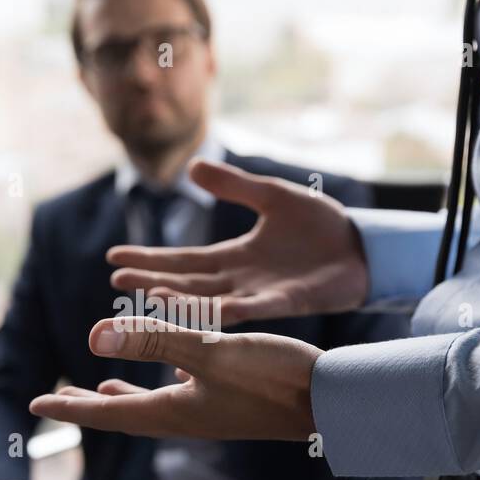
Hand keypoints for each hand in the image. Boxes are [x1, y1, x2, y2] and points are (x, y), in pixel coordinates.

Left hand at [28, 317, 321, 439]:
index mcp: (175, 411)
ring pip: (151, 405)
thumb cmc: (276, 376)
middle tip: (54, 404)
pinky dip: (160, 385)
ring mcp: (211, 412)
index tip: (34, 406)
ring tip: (99, 392)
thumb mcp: (210, 350)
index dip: (70, 408)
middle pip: (123, 415)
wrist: (333, 400)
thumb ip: (153, 339)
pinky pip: (181, 395)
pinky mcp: (231, 402)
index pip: (108, 414)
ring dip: (121, 399)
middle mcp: (187, 417)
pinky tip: (169, 373)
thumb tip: (93, 336)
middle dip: (87, 407)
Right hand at [108, 159, 370, 325]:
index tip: (115, 258)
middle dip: (152, 281)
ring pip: (209, 302)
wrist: (363, 247)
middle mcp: (239, 282)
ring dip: (178, 300)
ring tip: (147, 295)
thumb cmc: (320, 225)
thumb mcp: (272, 196)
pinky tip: (204, 311)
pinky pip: (252, 310)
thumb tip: (193, 168)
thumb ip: (235, 187)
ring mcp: (260, 295)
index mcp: (233, 258)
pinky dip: (227, 312)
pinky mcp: (287, 302)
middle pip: (186, 284)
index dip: (150, 260)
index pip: (182, 262)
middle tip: (118, 279)